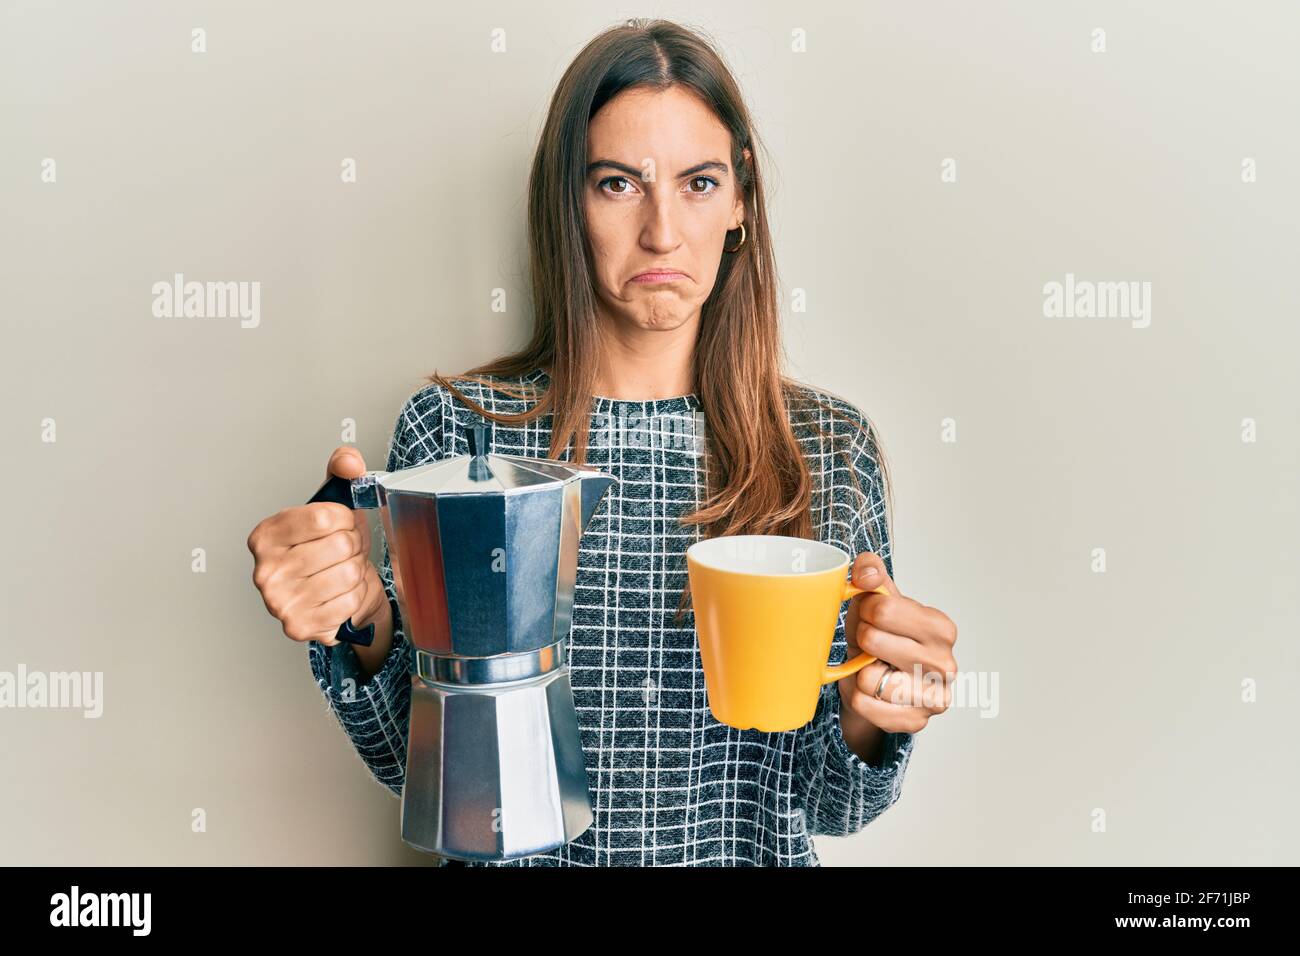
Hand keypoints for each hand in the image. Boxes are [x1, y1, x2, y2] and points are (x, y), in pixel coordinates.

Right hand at [247, 446, 388, 646]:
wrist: (333, 597)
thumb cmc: (329, 550)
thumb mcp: (332, 507)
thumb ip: (341, 473)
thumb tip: (348, 460)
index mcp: (265, 535)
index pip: (324, 517)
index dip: (345, 519)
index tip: (340, 525)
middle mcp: (265, 570)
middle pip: (340, 546)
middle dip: (353, 546)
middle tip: (343, 553)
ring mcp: (279, 602)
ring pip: (349, 573)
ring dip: (356, 572)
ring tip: (342, 571)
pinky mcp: (299, 626)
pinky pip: (351, 601)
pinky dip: (356, 596)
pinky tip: (342, 594)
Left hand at [838, 552, 957, 734]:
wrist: (874, 681)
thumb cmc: (877, 636)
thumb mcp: (873, 599)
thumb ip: (870, 573)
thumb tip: (866, 572)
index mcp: (941, 627)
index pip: (883, 608)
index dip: (865, 611)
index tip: (871, 618)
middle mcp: (946, 664)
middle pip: (872, 640)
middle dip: (861, 640)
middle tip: (870, 645)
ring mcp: (934, 698)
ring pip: (869, 679)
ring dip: (859, 673)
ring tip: (872, 669)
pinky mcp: (916, 722)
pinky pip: (865, 705)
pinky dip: (857, 698)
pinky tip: (871, 692)